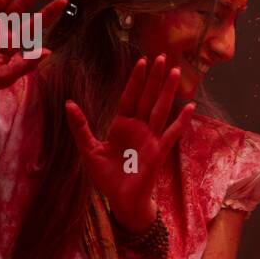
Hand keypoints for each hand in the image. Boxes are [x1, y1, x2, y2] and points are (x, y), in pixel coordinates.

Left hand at [65, 55, 194, 232]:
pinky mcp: (159, 152)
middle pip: (148, 97)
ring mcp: (151, 139)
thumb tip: (68, 103)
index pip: (130, 97)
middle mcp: (139, 128)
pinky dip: (181, 121)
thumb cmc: (107, 177)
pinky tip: (190, 107)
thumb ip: (80, 127)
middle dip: (155, 78)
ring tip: (176, 72)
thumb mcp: (89, 150)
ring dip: (168, 91)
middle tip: (163, 57)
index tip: (142, 62)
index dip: (136, 80)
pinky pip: (172, 133)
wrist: (121, 200)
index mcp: (122, 125)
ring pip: (160, 109)